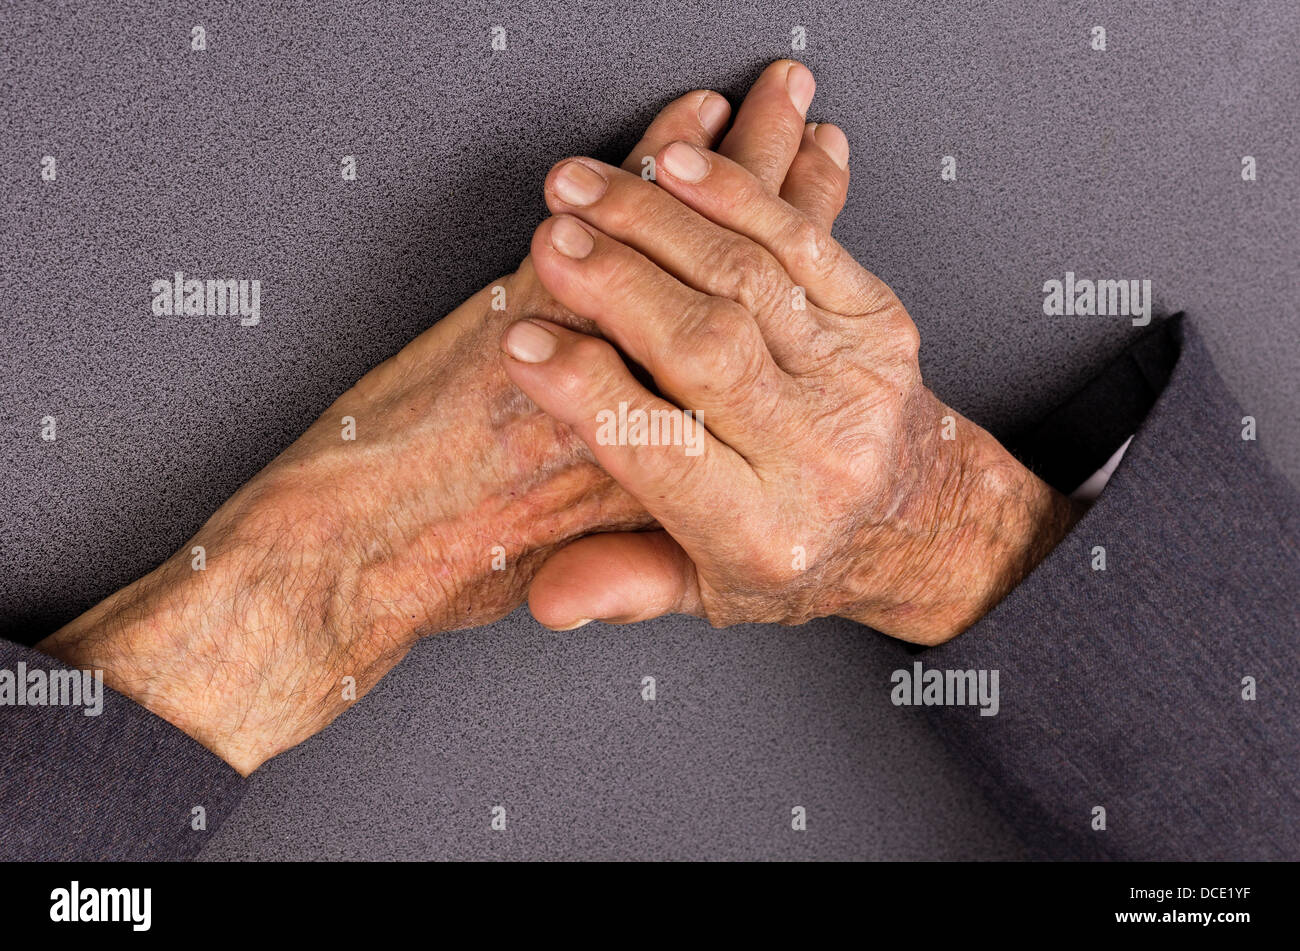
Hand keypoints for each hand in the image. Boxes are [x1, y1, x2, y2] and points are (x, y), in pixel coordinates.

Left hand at [36, 61, 849, 772]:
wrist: (353, 553)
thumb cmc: (457, 565)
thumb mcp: (574, 559)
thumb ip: (635, 522)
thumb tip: (682, 469)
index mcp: (683, 453)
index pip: (759, 350)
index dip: (798, 272)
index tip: (820, 222)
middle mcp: (655, 392)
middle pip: (750, 277)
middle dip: (790, 192)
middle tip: (817, 135)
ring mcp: (598, 342)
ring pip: (698, 235)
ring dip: (744, 158)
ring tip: (776, 103)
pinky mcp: (532, 299)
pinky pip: (622, 210)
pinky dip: (658, 158)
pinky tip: (689, 120)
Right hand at [501, 113, 1084, 645]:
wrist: (917, 516)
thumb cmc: (799, 551)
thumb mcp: (708, 593)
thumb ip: (626, 585)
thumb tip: (549, 600)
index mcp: (762, 530)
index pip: (660, 451)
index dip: (585, 390)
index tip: (523, 346)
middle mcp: (817, 453)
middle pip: (705, 350)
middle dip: (618, 286)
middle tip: (551, 241)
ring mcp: (855, 377)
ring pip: (748, 281)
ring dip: (661, 222)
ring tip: (586, 190)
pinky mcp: (878, 319)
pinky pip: (804, 243)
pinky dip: (738, 195)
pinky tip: (678, 162)